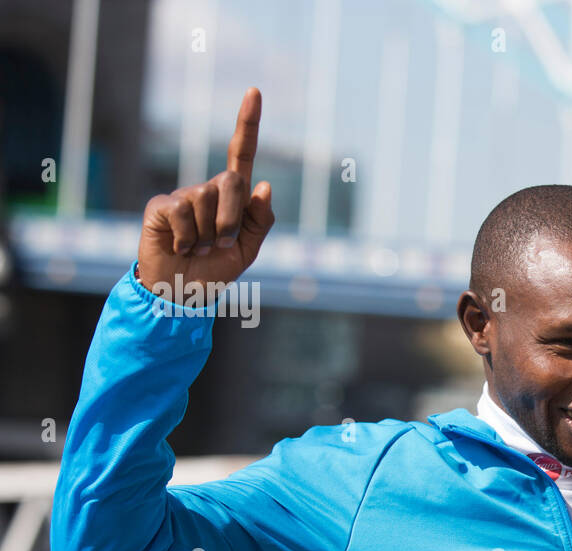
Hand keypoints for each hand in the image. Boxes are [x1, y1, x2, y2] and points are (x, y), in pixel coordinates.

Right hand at [137, 87, 274, 302]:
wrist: (184, 294)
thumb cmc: (216, 270)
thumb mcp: (248, 249)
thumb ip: (260, 220)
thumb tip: (264, 184)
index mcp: (232, 197)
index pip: (240, 154)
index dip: (247, 123)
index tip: (254, 91)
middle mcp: (207, 189)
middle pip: (231, 181)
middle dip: (232, 218)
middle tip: (220, 244)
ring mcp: (182, 195)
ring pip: (206, 197)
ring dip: (209, 233)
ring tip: (199, 248)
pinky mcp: (161, 206)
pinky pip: (184, 211)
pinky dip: (189, 237)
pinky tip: (181, 247)